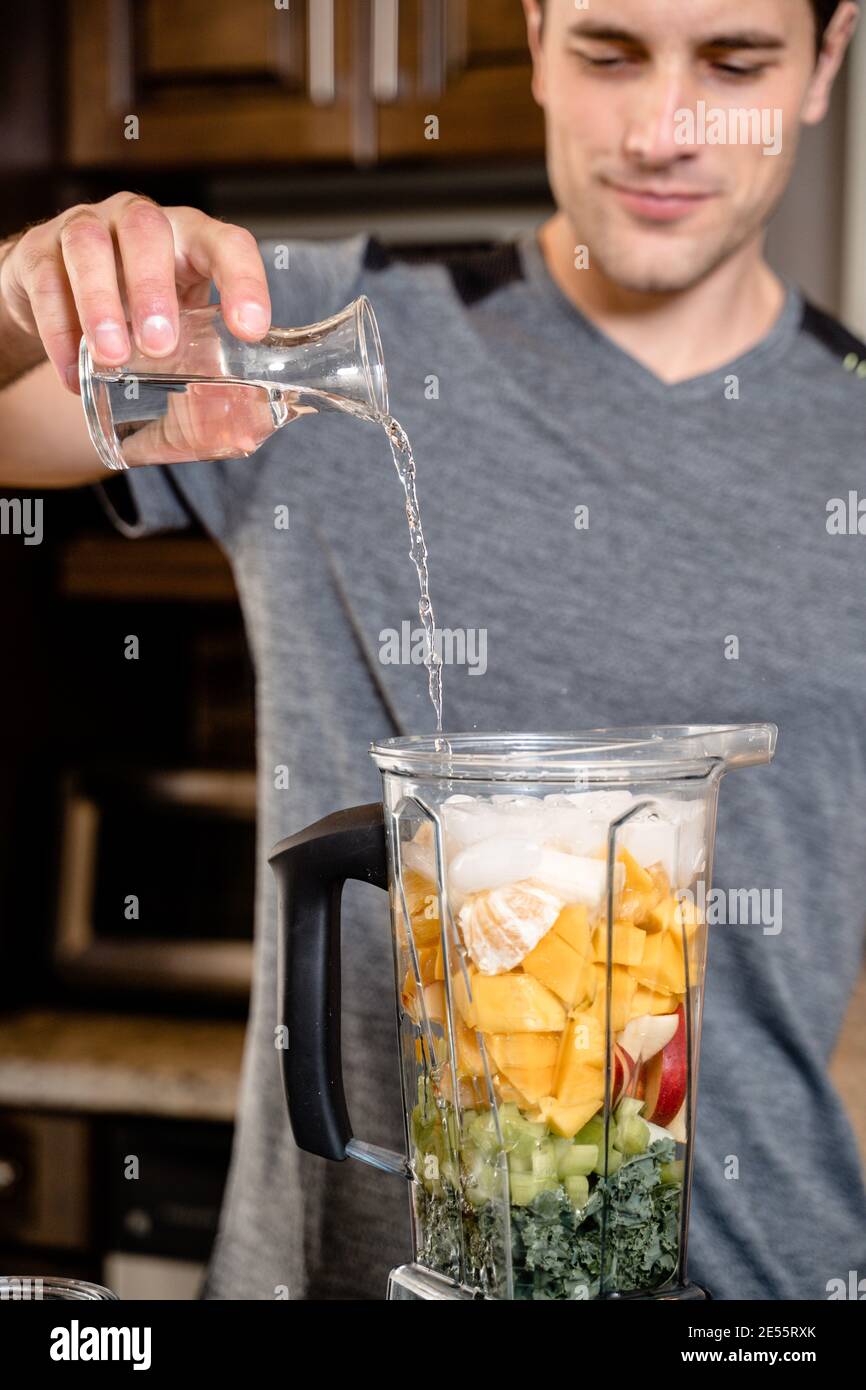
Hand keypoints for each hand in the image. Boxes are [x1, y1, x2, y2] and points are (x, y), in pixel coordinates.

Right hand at [0, 192, 270, 393]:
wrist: (60, 289)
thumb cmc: (137, 308)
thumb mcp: (177, 323)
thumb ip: (205, 362)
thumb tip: (242, 437)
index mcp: (188, 240)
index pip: (226, 243)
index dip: (243, 280)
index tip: (250, 328)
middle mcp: (137, 221)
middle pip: (146, 230)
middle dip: (153, 287)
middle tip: (161, 346)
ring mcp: (85, 228)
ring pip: (89, 246)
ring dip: (101, 302)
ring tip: (112, 357)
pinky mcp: (39, 252)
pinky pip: (46, 282)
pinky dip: (59, 331)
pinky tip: (74, 373)